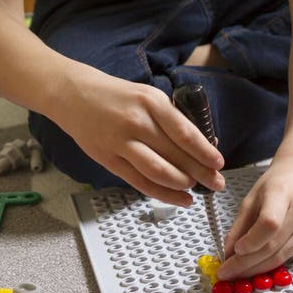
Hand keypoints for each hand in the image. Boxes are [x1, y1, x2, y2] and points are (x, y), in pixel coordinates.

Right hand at [51, 64, 223, 204]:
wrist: (73, 94)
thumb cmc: (116, 94)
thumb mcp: (147, 95)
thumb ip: (170, 118)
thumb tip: (201, 143)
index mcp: (152, 101)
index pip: (185, 132)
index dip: (204, 152)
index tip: (219, 162)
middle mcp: (137, 122)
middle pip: (175, 154)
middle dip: (201, 172)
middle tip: (217, 183)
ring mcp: (120, 142)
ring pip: (158, 171)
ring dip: (182, 184)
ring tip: (196, 190)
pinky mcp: (107, 159)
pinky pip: (139, 181)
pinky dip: (161, 193)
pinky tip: (178, 198)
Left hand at [216, 154, 292, 279]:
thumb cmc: (278, 182)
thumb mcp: (253, 196)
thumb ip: (240, 224)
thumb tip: (228, 252)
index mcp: (283, 193)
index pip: (269, 223)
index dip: (251, 241)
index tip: (234, 251)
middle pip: (274, 245)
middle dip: (247, 264)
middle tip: (227, 272)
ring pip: (281, 257)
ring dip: (257, 269)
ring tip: (237, 273)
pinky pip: (288, 256)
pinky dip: (270, 263)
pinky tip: (256, 265)